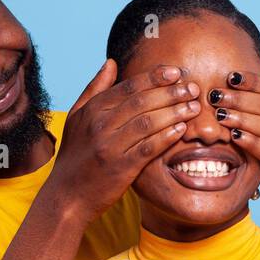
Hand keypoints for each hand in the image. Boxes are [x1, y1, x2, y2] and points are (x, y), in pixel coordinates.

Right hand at [45, 61, 201, 224]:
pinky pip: (148, 148)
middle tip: (192, 87)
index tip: (176, 72)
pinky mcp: (121, 168)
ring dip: (174, 112)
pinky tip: (182, 129)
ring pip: (148, 122)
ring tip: (193, 106)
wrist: (66, 196)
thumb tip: (112, 62)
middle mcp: (100, 125)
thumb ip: (94, 89)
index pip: (129, 87)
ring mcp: (110, 147)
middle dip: (171, 92)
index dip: (155, 77)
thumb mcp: (76, 118)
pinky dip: (166, 137)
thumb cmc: (74, 156)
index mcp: (92, 110)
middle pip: (142, 101)